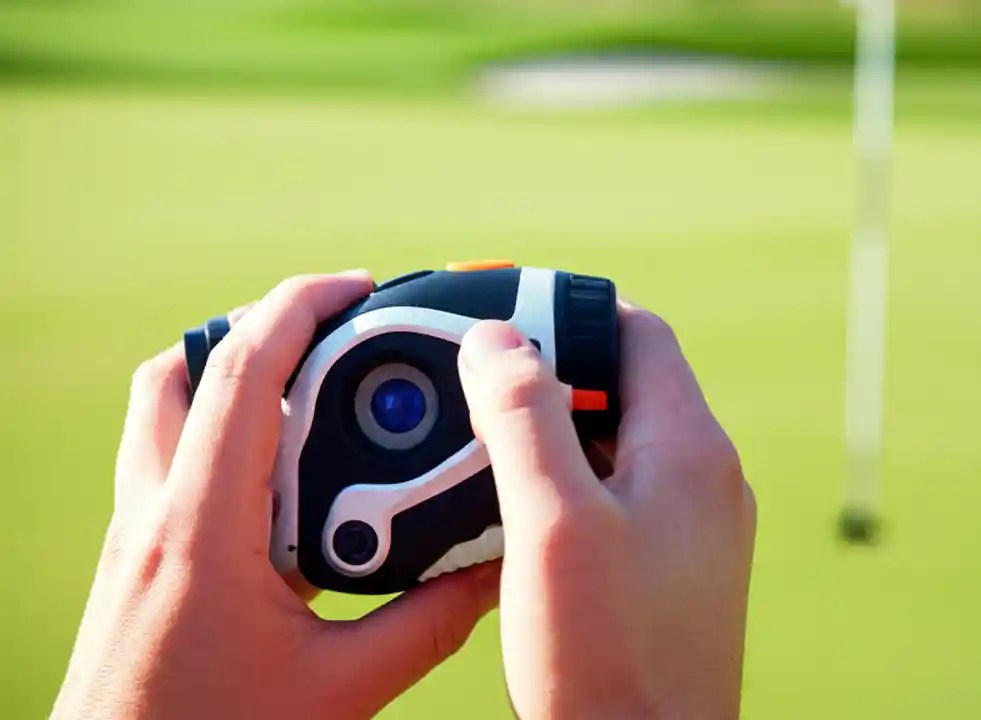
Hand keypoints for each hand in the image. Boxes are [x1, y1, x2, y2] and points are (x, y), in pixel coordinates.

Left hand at [54, 272, 498, 719]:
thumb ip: (426, 625)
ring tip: (311, 392)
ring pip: (162, 412)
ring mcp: (131, 535)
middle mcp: (150, 514)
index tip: (361, 284)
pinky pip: (167, 461)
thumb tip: (494, 572)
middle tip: (336, 332)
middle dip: (258, 327)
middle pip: (181, 370)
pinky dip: (220, 436)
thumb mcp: (339, 691)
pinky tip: (282, 482)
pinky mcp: (133, 561)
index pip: (240, 371)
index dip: (300, 306)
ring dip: (228, 378)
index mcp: (200, 527)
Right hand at [458, 305, 755, 717]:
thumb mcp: (552, 522)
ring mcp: (694, 527)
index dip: (569, 311)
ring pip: (619, 442)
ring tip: (484, 447)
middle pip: (627, 384)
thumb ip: (526, 418)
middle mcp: (706, 480)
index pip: (639, 333)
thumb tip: (499, 337)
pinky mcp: (673, 567)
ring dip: (556, 432)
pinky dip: (570, 483)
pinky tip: (517, 510)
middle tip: (477, 385)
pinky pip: (620, 495)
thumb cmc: (604, 657)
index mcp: (692, 450)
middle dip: (551, 374)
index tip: (502, 316)